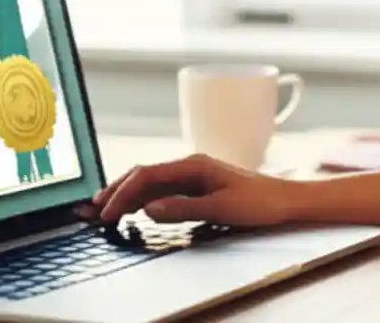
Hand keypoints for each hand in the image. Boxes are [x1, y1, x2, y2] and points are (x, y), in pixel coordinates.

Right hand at [74, 154, 295, 226]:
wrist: (286, 201)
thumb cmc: (259, 202)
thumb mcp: (221, 208)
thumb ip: (183, 209)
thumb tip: (147, 209)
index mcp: (193, 165)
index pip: (147, 176)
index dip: (123, 194)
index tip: (107, 213)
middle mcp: (189, 167)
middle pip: (143, 175)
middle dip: (116, 191)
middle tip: (92, 210)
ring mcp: (192, 177)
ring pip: (151, 183)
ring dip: (127, 195)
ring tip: (104, 209)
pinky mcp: (197, 188)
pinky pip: (163, 192)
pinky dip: (143, 200)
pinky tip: (133, 210)